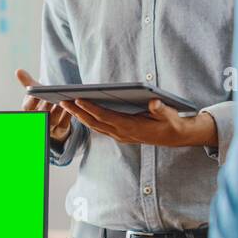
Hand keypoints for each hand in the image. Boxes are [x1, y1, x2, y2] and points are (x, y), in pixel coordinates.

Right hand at [16, 68, 71, 141]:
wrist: (53, 117)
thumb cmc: (42, 102)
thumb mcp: (35, 93)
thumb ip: (28, 83)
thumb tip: (18, 71)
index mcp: (29, 112)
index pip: (27, 108)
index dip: (31, 101)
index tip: (35, 93)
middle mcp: (38, 121)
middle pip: (41, 113)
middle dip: (47, 104)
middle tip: (52, 96)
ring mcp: (49, 127)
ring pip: (53, 119)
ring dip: (59, 109)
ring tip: (65, 99)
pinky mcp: (59, 131)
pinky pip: (63, 125)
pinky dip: (67, 115)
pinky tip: (72, 106)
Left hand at [60, 98, 215, 147]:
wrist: (175, 137)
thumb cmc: (171, 123)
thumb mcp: (169, 115)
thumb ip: (161, 109)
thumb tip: (154, 102)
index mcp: (131, 127)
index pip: (106, 117)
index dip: (91, 109)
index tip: (78, 99)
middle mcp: (122, 133)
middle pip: (94, 122)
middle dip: (77, 112)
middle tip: (62, 101)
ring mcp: (120, 135)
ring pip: (94, 126)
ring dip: (80, 116)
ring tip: (66, 104)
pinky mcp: (120, 134)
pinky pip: (100, 127)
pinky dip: (88, 120)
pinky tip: (80, 112)